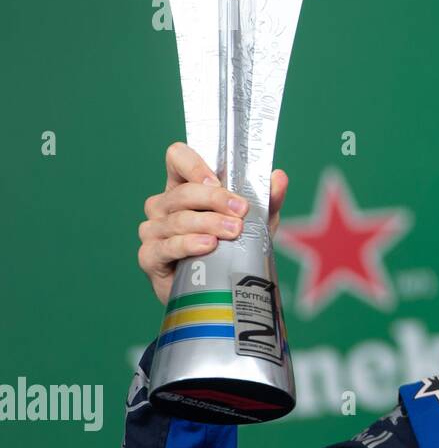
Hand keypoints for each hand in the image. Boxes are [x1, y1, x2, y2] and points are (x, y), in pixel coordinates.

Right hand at [138, 142, 288, 304]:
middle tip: (241, 211)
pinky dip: (188, 244)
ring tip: (233, 231)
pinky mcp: (150, 257)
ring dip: (208, 223)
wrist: (221, 289)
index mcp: (184, 186)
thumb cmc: (234, 248)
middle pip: (181, 192)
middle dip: (214, 199)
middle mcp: (164, 205)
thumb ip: (268, 199)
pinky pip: (165, 247)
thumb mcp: (257, 221)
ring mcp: (154, 231)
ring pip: (176, 219)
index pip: (177, 158)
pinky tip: (207, 245)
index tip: (218, 180)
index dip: (194, 164)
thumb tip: (279, 176)